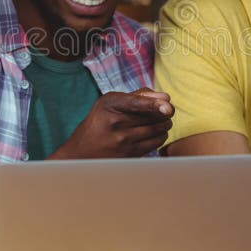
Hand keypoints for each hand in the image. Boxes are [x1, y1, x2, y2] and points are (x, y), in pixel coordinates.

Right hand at [51, 88, 173, 158]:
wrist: (82, 151)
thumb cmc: (101, 121)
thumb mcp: (111, 102)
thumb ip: (138, 95)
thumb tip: (166, 97)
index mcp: (110, 104)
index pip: (136, 103)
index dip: (154, 104)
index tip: (168, 106)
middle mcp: (115, 122)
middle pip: (153, 115)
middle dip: (165, 112)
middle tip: (166, 110)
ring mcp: (122, 141)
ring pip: (158, 130)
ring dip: (165, 124)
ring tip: (160, 121)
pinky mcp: (129, 154)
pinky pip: (156, 143)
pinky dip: (161, 136)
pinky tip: (156, 133)